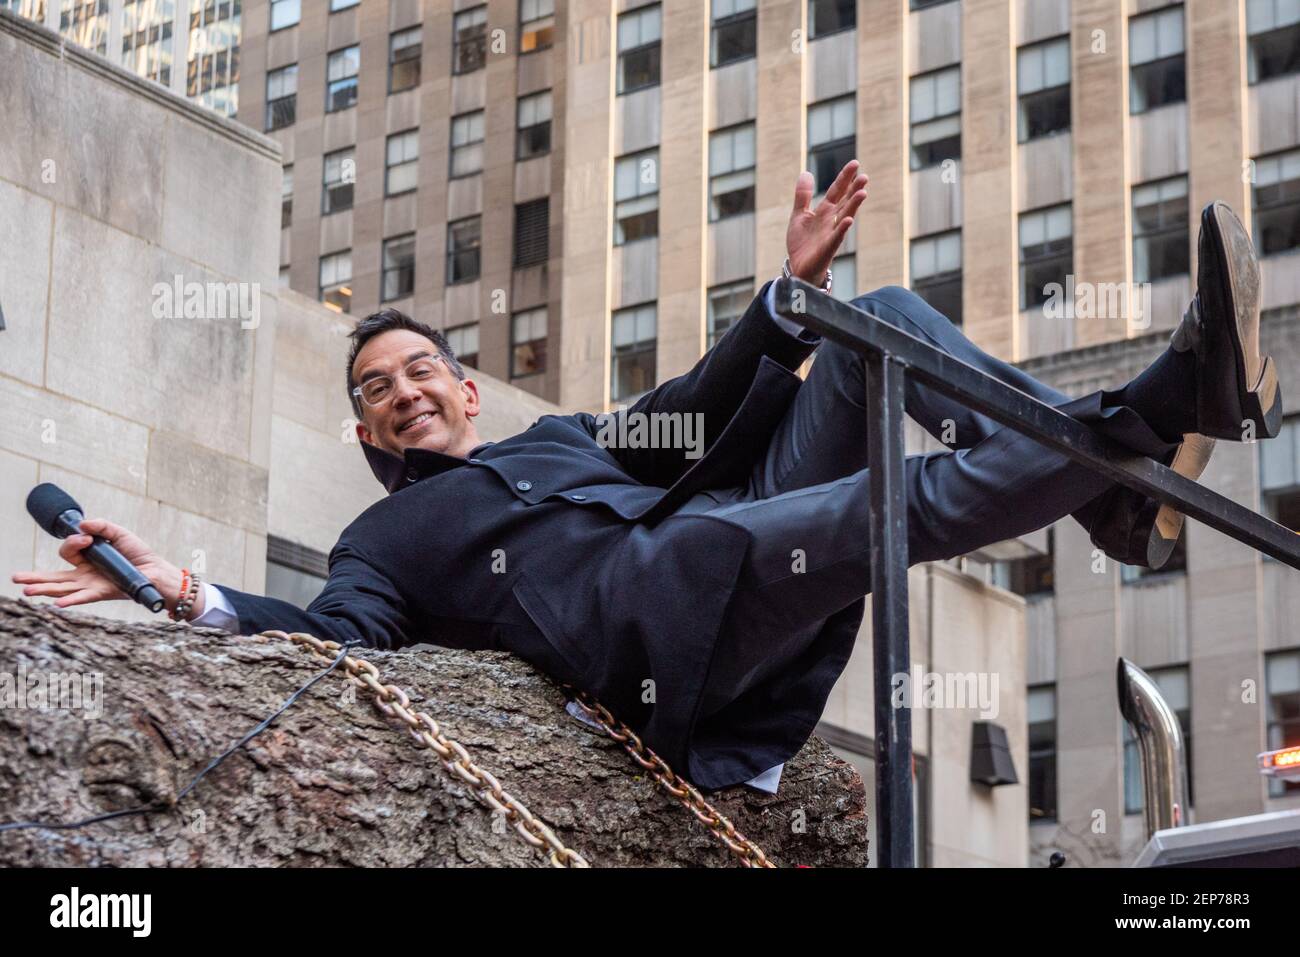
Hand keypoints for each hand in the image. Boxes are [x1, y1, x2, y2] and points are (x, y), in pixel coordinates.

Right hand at [11, 518, 196, 616]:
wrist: (158, 572)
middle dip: (34, 577)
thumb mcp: (119, 534)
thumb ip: (101, 526)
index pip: (68, 552)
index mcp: (87, 561)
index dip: (73, 542)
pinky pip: (84, 597)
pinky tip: (57, 604)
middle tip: (16, 578)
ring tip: (26, 591)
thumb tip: (81, 523)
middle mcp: (85, 575)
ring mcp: (92, 585)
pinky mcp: (103, 593)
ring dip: (44, 589)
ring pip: (63, 588)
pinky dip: (71, 600)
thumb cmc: (139, 555)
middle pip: (55, 577)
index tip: (86, 538)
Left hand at [785, 160, 868, 285]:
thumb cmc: (802, 243)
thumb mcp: (799, 215)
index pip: (836, 191)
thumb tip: (806, 173)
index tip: (855, 164)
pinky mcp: (828, 248)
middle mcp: (831, 220)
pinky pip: (836, 237)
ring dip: (854, 205)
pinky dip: (842, 229)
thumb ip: (803, 196)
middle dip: (854, 189)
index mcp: (824, 211)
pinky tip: (848, 220)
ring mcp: (831, 234)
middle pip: (845, 201)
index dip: (845, 178)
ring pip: (845, 216)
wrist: (798, 267)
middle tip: (864, 176)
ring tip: (863, 192)